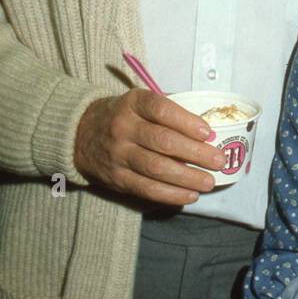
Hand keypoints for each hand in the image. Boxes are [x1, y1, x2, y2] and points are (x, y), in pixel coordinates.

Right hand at [73, 89, 226, 206]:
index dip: (186, 122)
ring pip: (156, 168)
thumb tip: (207, 131)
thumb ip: (168, 112)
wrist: (79, 133)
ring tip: (208, 182)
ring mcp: (118, 154)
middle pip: (163, 141)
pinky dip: (171, 194)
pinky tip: (190, 195)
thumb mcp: (138, 103)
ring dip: (187, 177)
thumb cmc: (123, 116)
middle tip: (219, 161)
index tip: (208, 133)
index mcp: (133, 103)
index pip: (161, 109)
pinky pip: (146, 189)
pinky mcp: (117, 178)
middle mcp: (123, 127)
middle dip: (195, 153)